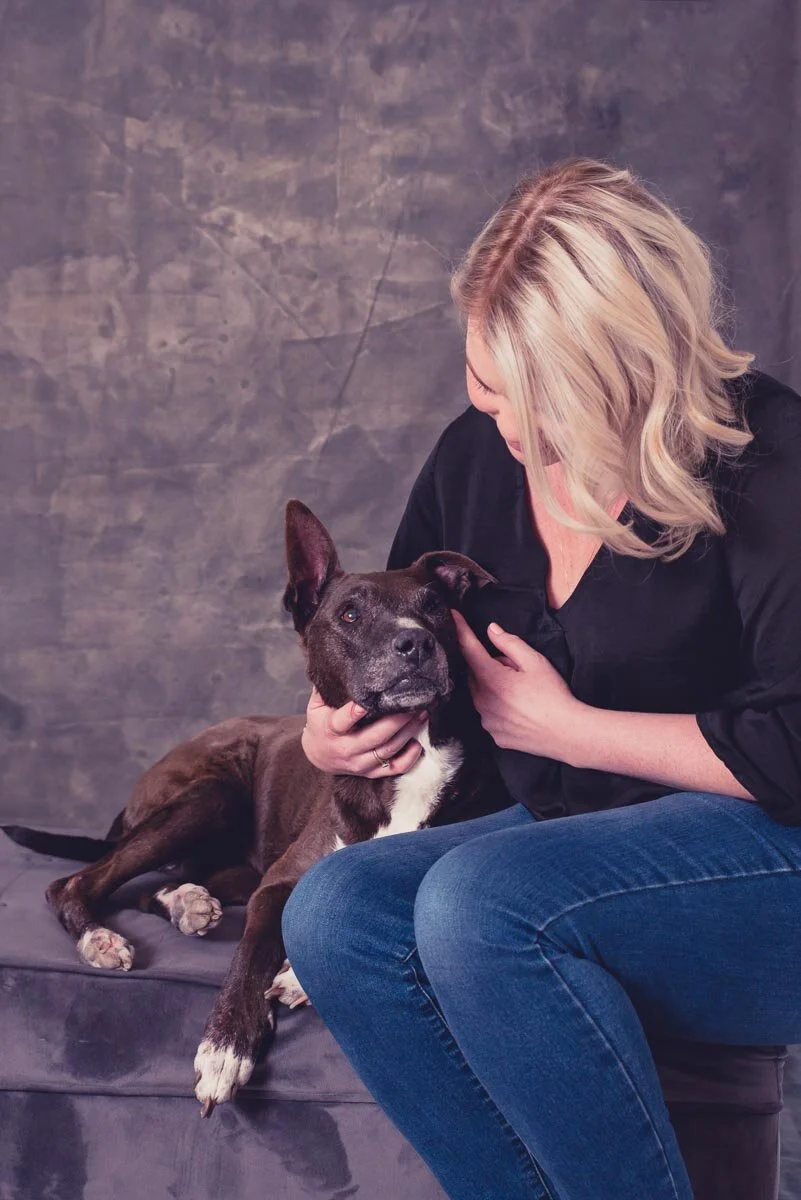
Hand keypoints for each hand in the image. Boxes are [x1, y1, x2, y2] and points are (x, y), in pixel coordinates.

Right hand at [301, 687, 428, 777]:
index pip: (342, 721)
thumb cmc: (321, 724)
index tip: (368, 701)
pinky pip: (393, 769)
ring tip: (421, 715)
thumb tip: (337, 664)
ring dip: (407, 733)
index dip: (355, 712)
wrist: (318, 755)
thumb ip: (325, 689)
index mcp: (331, 730)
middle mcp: (346, 749)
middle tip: (413, 703)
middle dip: (396, 720)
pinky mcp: (369, 773)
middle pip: (375, 737)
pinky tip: (417, 744)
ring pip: (387, 750)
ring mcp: (359, 763)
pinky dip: (408, 759)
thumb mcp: (316, 706)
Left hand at [451, 609, 582, 758]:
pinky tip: (518, 708)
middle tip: (514, 668)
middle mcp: (483, 701)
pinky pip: (488, 713)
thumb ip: (510, 644)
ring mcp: (487, 720)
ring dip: (492, 686)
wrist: (567, 733)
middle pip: (474, 673)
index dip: (460, 630)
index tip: (453, 616)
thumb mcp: (536, 662)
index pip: (468, 649)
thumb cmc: (554, 695)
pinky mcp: (494, 734)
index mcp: (491, 679)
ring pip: (480, 694)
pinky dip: (497, 706)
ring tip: (520, 691)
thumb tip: (491, 630)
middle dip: (488, 665)